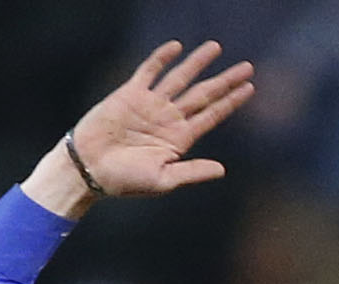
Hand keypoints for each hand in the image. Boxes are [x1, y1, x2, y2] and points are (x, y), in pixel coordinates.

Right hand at [25, 43, 255, 217]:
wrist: (88, 168)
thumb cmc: (124, 181)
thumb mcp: (162, 180)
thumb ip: (191, 172)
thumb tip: (222, 170)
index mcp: (178, 140)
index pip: (211, 116)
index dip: (230, 102)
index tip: (250, 88)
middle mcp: (168, 119)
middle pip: (203, 94)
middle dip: (225, 81)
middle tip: (247, 68)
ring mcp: (151, 104)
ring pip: (180, 78)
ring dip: (198, 63)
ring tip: (216, 47)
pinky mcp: (131, 94)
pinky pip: (150, 71)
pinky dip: (161, 58)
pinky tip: (176, 47)